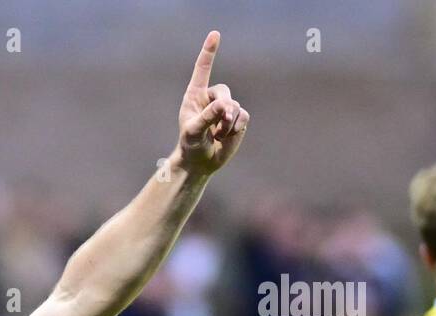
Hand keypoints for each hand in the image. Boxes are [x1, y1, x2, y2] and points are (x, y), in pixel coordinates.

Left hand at [176, 31, 248, 176]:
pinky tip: (226, 137)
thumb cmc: (191, 144)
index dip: (209, 52)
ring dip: (227, 124)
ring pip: (235, 107)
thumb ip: (206, 117)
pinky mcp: (238, 119)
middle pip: (224, 92)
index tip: (215, 34)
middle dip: (223, 108)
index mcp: (195, 95)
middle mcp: (211, 98)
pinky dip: (236, 128)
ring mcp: (226, 108)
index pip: (203, 70)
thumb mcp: (193, 131)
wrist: (201, 161)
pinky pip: (243, 117)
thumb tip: (224, 105)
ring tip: (217, 136)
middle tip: (220, 123)